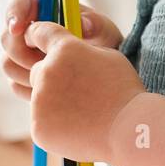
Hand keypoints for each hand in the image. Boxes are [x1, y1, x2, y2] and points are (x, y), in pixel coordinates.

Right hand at [1, 0, 124, 99]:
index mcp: (48, 11)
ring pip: (8, 62)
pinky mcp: (25, 77)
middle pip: (7, 36)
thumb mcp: (106, 34)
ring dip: (26, 72)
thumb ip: (97, 25)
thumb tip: (82, 24)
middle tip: (42, 61)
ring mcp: (25, 56)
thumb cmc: (105, 46)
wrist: (104, 77)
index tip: (18, 28)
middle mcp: (32, 32)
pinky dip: (30, 88)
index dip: (15, 13)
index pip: (22, 4)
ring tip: (55, 78)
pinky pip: (15, 84)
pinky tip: (52, 91)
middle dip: (20, 50)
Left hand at [22, 20, 144, 163]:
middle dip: (52, 77)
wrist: (129, 132)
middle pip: (37, 70)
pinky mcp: (38, 127)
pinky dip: (54, 124)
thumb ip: (80, 50)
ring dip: (54, 102)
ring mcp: (40, 101)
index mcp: (65, 49)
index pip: (40, 33)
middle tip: (76, 91)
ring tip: (82, 112)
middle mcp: (47, 72)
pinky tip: (78, 127)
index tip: (35, 40)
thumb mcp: (108, 57)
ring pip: (39, 97)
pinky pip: (41, 121)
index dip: (38, 35)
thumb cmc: (123, 92)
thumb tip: (65, 52)